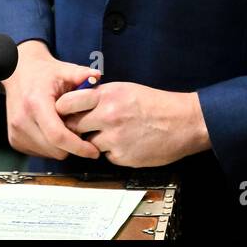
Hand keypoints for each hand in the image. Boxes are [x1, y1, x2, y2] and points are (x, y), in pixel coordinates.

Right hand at [1, 40, 102, 159]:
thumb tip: (97, 76)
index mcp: (36, 104)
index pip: (58, 135)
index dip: (78, 147)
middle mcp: (22, 121)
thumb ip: (81, 74)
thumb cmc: (43, 73)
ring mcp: (16, 132)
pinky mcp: (14, 140)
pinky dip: (50, 147)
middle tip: (79, 129)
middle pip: (55, 149)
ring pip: (49, 154)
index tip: (94, 151)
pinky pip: (39, 153)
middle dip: (72, 146)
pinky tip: (53, 130)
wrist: (18, 73)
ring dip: (61, 147)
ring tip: (65, 126)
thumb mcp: (64, 70)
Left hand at [57, 82, 210, 167]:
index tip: (64, 112)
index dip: (63, 109)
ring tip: (115, 133)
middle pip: (72, 126)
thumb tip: (78, 102)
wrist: (183, 123)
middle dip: (76, 127)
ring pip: (88, 143)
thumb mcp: (125, 90)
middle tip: (84, 126)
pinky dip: (112, 151)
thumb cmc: (156, 104)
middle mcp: (107, 116)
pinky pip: (106, 155)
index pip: (67, 103)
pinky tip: (127, 143)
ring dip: (95, 140)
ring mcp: (113, 138)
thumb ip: (101, 95)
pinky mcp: (121, 157)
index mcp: (107, 95)